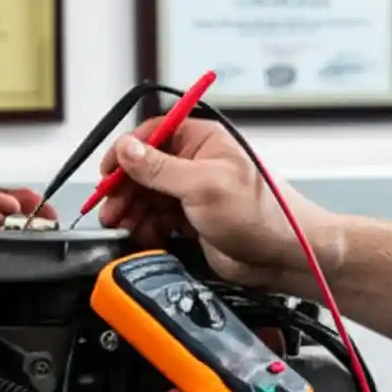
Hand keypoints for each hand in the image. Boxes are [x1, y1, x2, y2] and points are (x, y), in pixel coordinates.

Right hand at [98, 118, 333, 289]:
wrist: (284, 256)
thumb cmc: (261, 214)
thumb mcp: (203, 185)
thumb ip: (159, 168)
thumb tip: (127, 149)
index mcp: (202, 140)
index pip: (152, 135)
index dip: (126, 152)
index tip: (107, 173)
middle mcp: (196, 162)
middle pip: (144, 168)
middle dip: (124, 188)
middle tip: (110, 208)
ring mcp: (193, 192)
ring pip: (148, 195)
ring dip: (131, 210)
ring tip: (121, 225)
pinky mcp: (193, 219)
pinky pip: (158, 218)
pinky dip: (146, 227)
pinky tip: (141, 235)